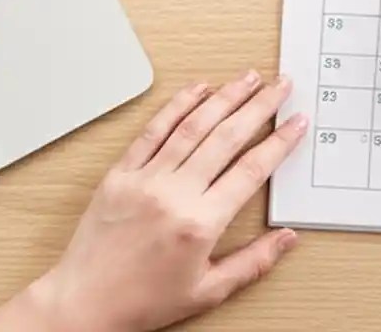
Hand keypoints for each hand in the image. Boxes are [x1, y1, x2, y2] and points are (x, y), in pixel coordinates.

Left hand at [0, 72, 308, 331]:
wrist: (84, 302)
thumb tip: (287, 238)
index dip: (279, 142)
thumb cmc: (142, 302)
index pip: (251, 170)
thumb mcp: (208, 291)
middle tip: (280, 86)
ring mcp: (145, 179)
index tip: (296, 124)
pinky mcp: (120, 174)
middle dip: (260, 106)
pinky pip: (153, 131)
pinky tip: (196, 90)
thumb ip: (253, 262)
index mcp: (199, 223)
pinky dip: (177, 106)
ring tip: (247, 79)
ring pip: (193, 126)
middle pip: (227, 137)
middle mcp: (173, 194)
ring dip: (225, 97)